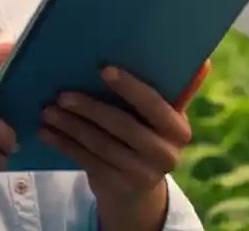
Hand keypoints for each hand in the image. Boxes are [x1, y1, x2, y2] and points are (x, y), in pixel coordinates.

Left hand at [38, 61, 209, 229]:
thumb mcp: (161, 118)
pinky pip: (86, 161)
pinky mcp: (117, 186)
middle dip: (90, 108)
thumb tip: (203, 61)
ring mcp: (141, 174)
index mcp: (179, 130)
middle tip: (61, 94)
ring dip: (70, 126)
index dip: (130, 87)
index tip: (104, 69)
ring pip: (101, 144)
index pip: (154, 104)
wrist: (137, 188)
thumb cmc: (146, 136)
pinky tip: (45, 132)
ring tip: (48, 110)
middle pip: (123, 126)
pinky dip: (63, 144)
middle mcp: (166, 154)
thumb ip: (174, 90)